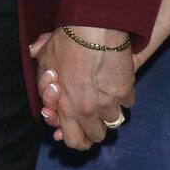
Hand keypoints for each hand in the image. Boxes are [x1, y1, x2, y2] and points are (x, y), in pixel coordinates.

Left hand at [28, 25, 135, 150]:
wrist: (95, 28)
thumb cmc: (66, 41)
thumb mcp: (46, 58)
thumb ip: (43, 73)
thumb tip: (41, 68)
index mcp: (66, 108)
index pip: (74, 141)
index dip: (77, 138)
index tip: (79, 128)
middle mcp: (88, 111)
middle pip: (97, 136)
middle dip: (94, 128)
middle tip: (94, 114)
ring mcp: (109, 103)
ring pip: (113, 120)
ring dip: (110, 110)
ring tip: (106, 94)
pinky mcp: (125, 91)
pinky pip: (127, 102)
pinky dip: (123, 95)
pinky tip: (117, 83)